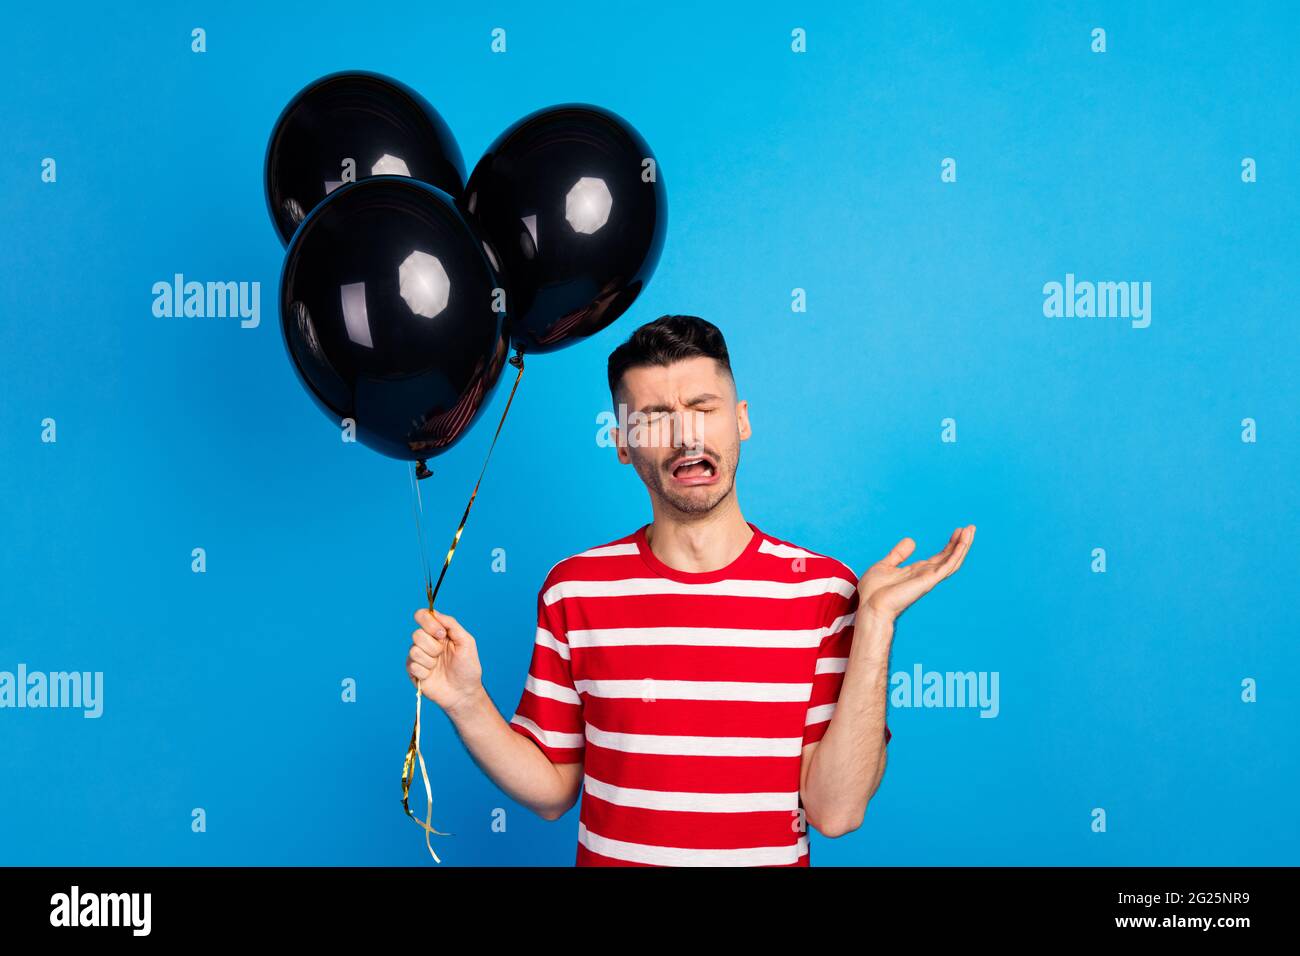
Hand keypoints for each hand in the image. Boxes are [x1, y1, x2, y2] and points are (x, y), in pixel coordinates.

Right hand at [408, 608, 483, 713]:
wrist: (464, 692)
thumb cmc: (468, 667)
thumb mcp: (466, 641)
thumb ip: (451, 624)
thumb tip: (434, 612)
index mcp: (437, 632)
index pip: (422, 616)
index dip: (428, 622)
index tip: (441, 634)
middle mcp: (426, 642)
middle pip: (417, 634)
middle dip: (433, 646)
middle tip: (443, 654)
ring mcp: (418, 657)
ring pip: (414, 650)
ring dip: (430, 660)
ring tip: (439, 666)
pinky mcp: (413, 671)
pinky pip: (412, 665)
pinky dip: (426, 671)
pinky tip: (432, 675)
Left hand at [857, 525, 974, 620]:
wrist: (870, 605)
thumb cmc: (873, 592)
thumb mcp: (885, 565)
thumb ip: (898, 554)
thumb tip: (911, 541)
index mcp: (917, 572)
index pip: (940, 557)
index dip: (950, 545)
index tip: (958, 530)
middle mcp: (926, 575)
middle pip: (949, 558)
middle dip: (961, 543)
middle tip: (970, 528)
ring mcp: (929, 578)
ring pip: (953, 561)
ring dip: (963, 545)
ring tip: (971, 530)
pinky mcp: (929, 581)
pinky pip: (948, 566)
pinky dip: (957, 553)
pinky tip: (963, 542)